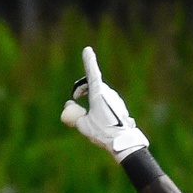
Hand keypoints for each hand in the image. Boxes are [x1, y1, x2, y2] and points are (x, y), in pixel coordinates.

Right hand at [59, 46, 148, 161]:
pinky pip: (107, 102)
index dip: (89, 61)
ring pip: (100, 94)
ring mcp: (116, 99)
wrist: (123, 143)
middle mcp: (108, 93)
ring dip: (92, 99)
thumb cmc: (102, 133)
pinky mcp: (120, 106)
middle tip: (76, 97)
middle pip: (93, 84)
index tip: (87, 50)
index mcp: (99, 94)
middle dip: (83, 89)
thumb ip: (73, 114)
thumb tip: (69, 104)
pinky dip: (100, 106)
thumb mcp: (82, 125)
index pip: (92, 73)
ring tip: (89, 115)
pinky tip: (101, 120)